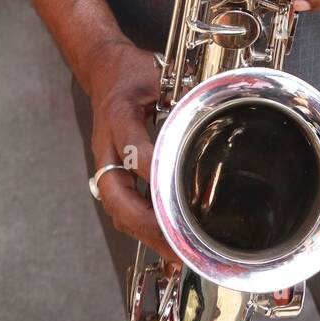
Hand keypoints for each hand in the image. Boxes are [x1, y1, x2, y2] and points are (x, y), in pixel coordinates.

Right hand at [86, 38, 177, 263]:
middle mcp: (107, 146)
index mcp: (118, 116)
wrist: (102, 70)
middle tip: (175, 240)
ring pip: (117, 207)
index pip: (132, 148)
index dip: (152, 170)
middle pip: (116, 195)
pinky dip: (141, 227)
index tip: (176, 189)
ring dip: (144, 232)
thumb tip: (216, 109)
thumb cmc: (130, 72)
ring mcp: (106, 163)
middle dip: (145, 222)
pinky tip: (163, 239)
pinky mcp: (112, 172)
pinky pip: (121, 205)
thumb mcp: (156, 73)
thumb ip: (181, 93)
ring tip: (175, 250)